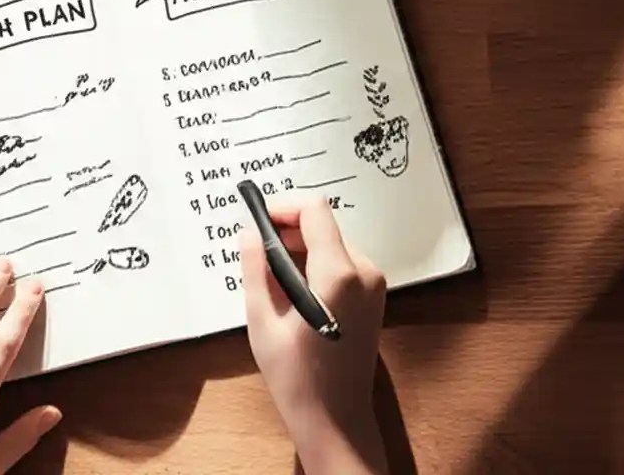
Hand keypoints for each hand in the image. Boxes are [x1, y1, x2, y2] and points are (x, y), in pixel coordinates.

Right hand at [239, 197, 387, 474]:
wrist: (335, 417)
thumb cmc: (295, 376)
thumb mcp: (262, 319)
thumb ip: (255, 268)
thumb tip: (250, 233)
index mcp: (337, 274)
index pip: (314, 210)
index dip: (282, 206)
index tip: (257, 219)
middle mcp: (364, 271)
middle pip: (323, 224)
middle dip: (287, 229)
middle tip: (256, 251)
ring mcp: (373, 283)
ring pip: (331, 241)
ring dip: (299, 248)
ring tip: (270, 277)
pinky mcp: (374, 295)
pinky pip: (341, 261)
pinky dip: (314, 263)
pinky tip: (293, 291)